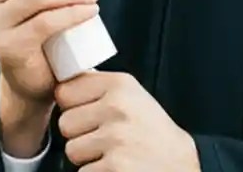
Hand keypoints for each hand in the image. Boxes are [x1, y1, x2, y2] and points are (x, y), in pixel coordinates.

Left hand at [55, 71, 199, 171]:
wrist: (179, 166)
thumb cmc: (154, 135)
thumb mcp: (134, 98)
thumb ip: (100, 88)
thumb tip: (64, 79)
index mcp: (120, 85)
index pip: (65, 91)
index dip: (74, 107)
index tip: (91, 113)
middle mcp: (118, 107)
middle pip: (65, 123)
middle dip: (81, 135)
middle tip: (107, 138)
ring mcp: (116, 138)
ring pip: (71, 150)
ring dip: (88, 157)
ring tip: (114, 153)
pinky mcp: (115, 166)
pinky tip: (118, 167)